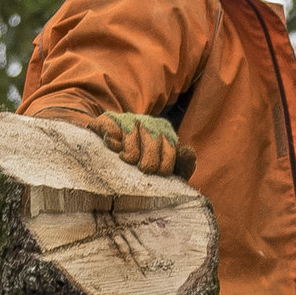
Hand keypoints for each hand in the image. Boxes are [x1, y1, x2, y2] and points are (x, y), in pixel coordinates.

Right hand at [41, 110, 195, 179]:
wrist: (105, 146)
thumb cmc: (139, 161)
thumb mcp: (164, 165)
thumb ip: (181, 164)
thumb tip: (190, 152)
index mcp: (164, 131)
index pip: (170, 149)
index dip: (164, 166)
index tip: (157, 175)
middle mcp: (147, 121)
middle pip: (153, 145)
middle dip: (148, 164)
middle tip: (140, 170)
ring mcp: (127, 119)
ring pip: (133, 141)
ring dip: (129, 156)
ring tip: (126, 161)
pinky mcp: (107, 120)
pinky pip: (112, 131)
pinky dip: (112, 144)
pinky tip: (112, 148)